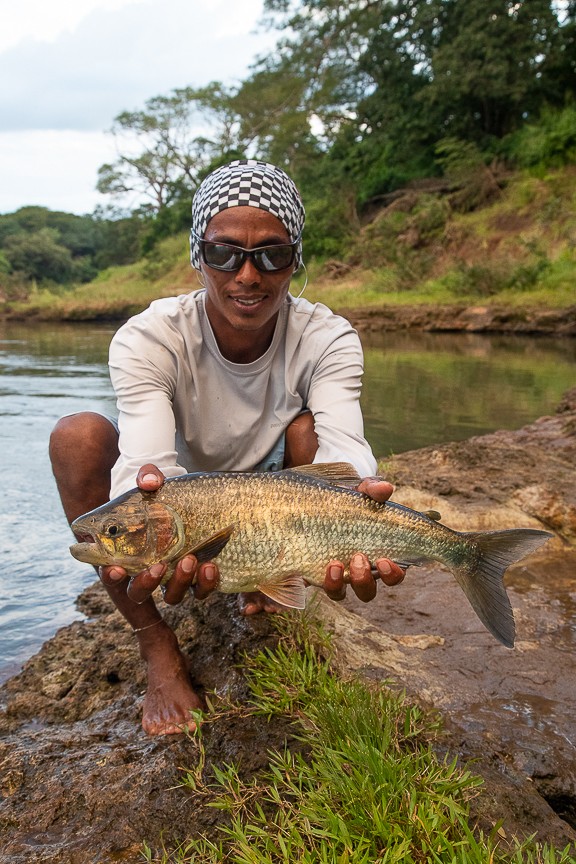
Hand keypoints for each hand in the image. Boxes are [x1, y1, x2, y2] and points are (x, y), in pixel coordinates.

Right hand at [99, 463, 220, 603]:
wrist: (187, 500)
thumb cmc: (158, 495)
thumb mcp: (152, 482)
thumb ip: (147, 477)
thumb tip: (150, 481)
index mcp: (126, 553)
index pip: (111, 572)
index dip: (110, 576)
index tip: (116, 569)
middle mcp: (147, 570)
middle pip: (138, 592)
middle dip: (146, 584)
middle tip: (157, 566)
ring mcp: (172, 576)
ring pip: (171, 595)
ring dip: (179, 582)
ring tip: (190, 560)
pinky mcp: (195, 576)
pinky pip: (199, 590)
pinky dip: (205, 583)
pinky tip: (211, 566)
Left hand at [322, 476, 405, 601]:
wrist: (312, 502)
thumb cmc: (346, 501)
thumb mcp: (359, 493)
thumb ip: (372, 490)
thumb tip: (386, 488)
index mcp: (376, 555)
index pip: (393, 574)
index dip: (393, 573)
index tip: (385, 560)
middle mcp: (356, 571)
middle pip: (367, 591)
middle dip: (365, 580)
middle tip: (359, 557)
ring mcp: (333, 574)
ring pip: (340, 593)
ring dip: (338, 583)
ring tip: (335, 563)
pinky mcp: (312, 572)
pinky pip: (315, 585)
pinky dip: (319, 580)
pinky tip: (317, 566)